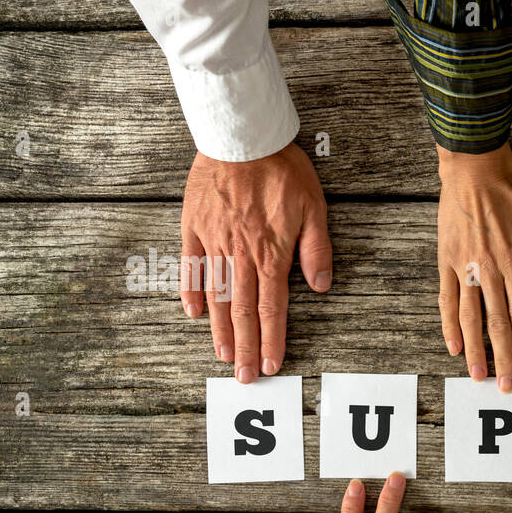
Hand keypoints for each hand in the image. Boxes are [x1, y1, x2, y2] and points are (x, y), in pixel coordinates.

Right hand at [180, 143, 331, 382]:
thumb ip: (316, 250)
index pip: (272, 308)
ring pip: (217, 295)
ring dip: (220, 329)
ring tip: (221, 355)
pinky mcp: (193, 226)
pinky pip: (190, 266)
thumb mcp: (314, 207)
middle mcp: (240, 253)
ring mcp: (213, 241)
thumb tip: (320, 286)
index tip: (270, 364)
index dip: (271, 340)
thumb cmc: (281, 169)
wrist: (241, 135)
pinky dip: (192, 291)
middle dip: (244, 347)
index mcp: (270, 253)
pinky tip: (195, 313)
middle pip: (243, 310)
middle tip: (242, 377)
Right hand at [436, 143, 511, 392]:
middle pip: (496, 324)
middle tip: (505, 385)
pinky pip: (445, 299)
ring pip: (469, 318)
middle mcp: (489, 271)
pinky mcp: (446, 261)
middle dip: (501, 358)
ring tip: (478, 376)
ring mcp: (464, 267)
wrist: (473, 168)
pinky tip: (453, 346)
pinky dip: (448, 325)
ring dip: (474, 350)